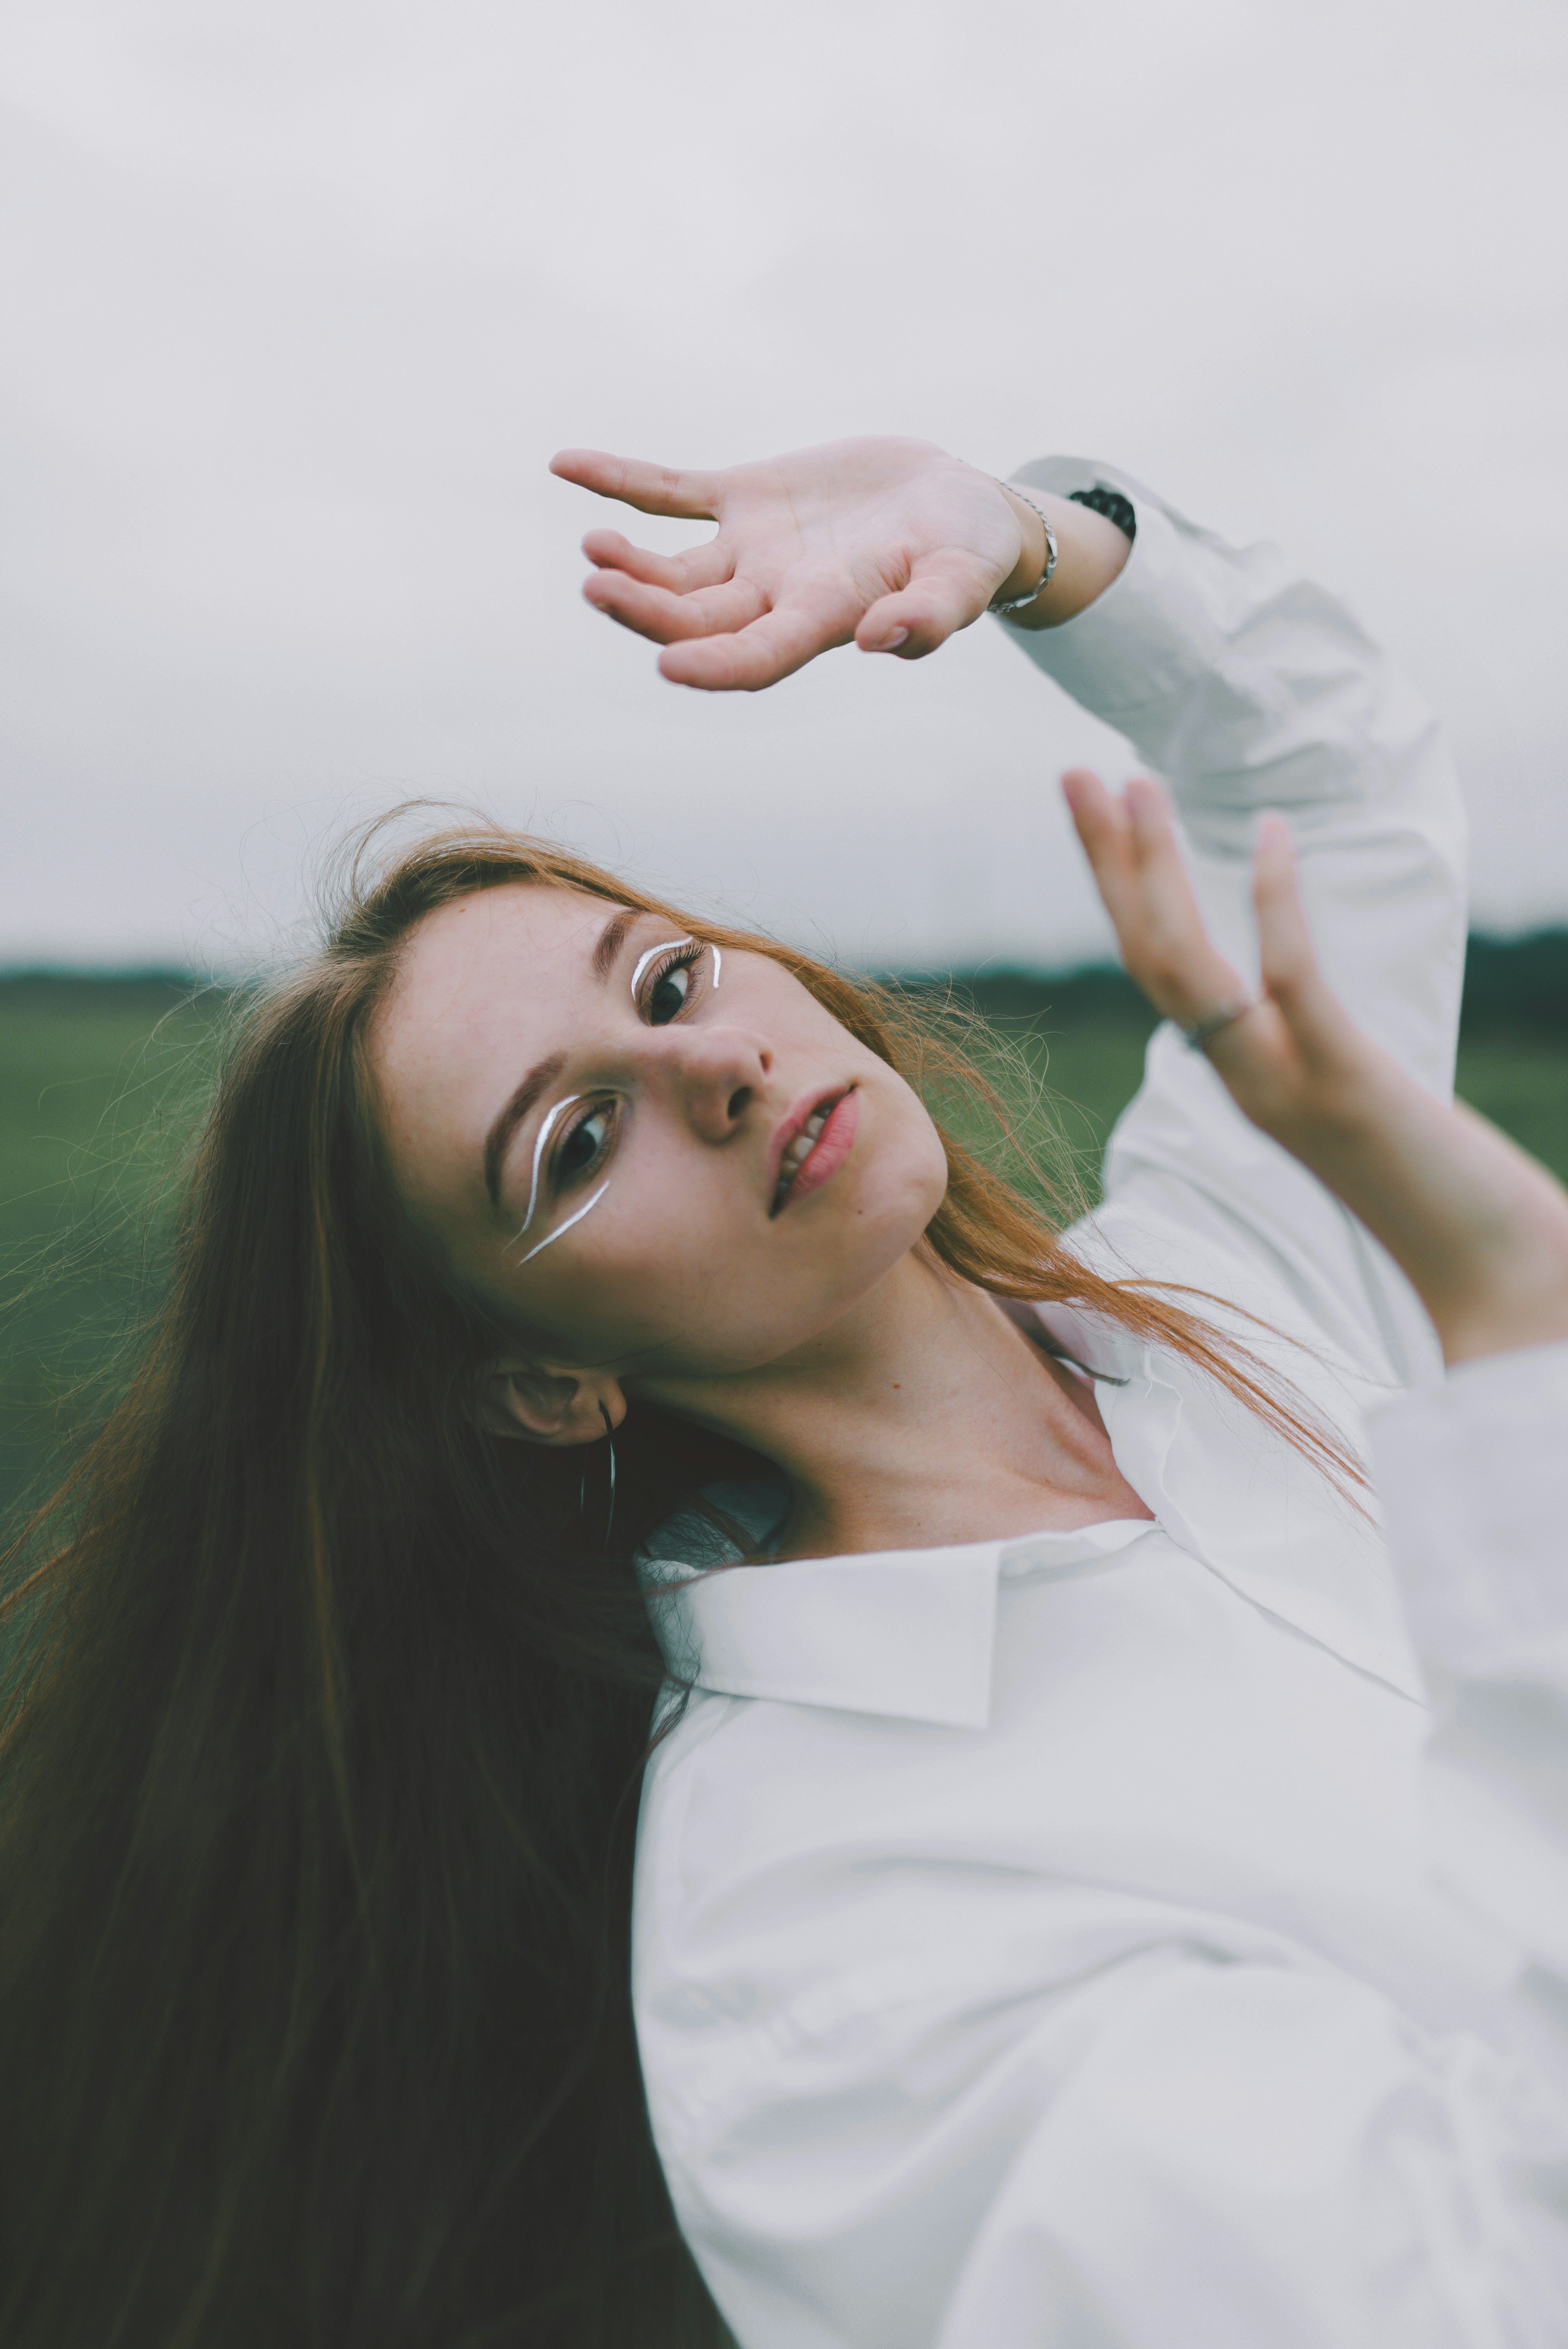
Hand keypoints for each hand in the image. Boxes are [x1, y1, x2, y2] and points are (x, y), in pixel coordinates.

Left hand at [549, 437, 1031, 690]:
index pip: (755, 656)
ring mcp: (752, 549)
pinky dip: (621, 480)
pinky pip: (670, 490)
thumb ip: (931, 614)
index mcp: (820, 620)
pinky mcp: (744, 498)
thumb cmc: (969, 550)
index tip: (667, 666)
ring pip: (673, 569)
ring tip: (593, 546)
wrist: (959, 504)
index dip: (713, 667)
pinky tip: (565, 465)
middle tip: (599, 585)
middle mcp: (773, 595)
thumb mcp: (965, 578)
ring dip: (629, 561)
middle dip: (645, 609)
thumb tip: (878, 642)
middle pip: (695, 618)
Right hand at [1063, 767, 1567, 1363]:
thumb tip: (1295, 1001)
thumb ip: (1321, 1058)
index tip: (1102, 810)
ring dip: (1155, 871)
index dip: (1121, 892)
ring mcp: (1290, 1088)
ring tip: (1138, 784)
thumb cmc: (1451, 1204)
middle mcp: (1250, 1085)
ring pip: (1188, 972)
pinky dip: (1273, 908)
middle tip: (1074, 772)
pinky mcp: (1349, 1087)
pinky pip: (1292, 984)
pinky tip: (1271, 836)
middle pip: (1149, 960)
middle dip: (1108, 863)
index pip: (1160, 976)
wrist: (1499, 1281)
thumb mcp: (1365, 1113)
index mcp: (1250, 1085)